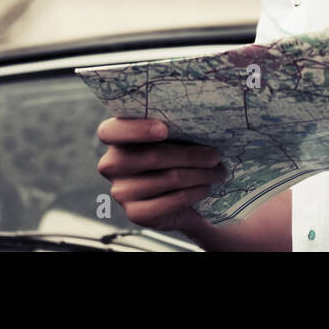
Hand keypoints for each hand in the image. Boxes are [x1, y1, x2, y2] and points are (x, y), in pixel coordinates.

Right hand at [96, 118, 225, 233]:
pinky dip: (193, 194)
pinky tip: (205, 188)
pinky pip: (170, 202)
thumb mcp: (173, 135)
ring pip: (167, 179)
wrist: (180, 193)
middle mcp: (112, 164)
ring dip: (199, 175)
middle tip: (214, 155)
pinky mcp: (136, 214)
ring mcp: (121, 191)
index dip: (136, 130)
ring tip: (218, 171)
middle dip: (190, 155)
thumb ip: (175, 124)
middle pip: (152, 156)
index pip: (110, 132)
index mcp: (114, 137)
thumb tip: (201, 115)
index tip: (164, 129)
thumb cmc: (176, 153)